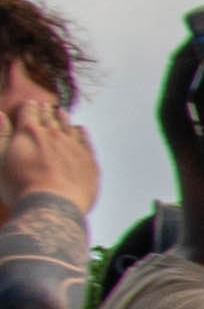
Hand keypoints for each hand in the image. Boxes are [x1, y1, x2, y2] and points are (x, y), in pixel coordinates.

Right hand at [0, 68, 88, 218]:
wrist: (52, 205)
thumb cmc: (19, 186)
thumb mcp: (0, 159)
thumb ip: (1, 136)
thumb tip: (0, 115)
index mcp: (29, 132)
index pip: (30, 113)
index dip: (29, 107)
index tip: (30, 103)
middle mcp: (54, 135)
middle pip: (50, 118)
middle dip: (46, 111)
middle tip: (45, 106)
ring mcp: (74, 147)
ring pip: (69, 127)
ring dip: (64, 119)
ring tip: (61, 113)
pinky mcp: (89, 161)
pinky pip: (86, 142)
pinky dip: (82, 133)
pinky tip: (80, 130)